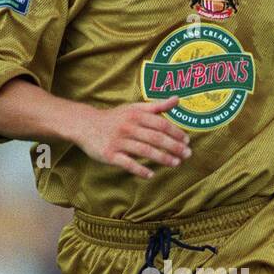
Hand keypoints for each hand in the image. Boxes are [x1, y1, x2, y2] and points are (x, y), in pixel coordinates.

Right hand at [77, 96, 191, 179]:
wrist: (86, 125)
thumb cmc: (115, 117)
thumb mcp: (134, 108)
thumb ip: (156, 106)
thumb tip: (177, 99)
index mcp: (136, 115)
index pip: (160, 123)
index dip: (175, 132)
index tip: (187, 140)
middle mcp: (128, 127)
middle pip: (155, 138)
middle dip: (174, 146)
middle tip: (188, 154)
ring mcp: (119, 141)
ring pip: (144, 151)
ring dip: (162, 158)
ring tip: (176, 164)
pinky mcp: (109, 154)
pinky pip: (127, 163)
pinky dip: (139, 169)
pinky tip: (151, 174)